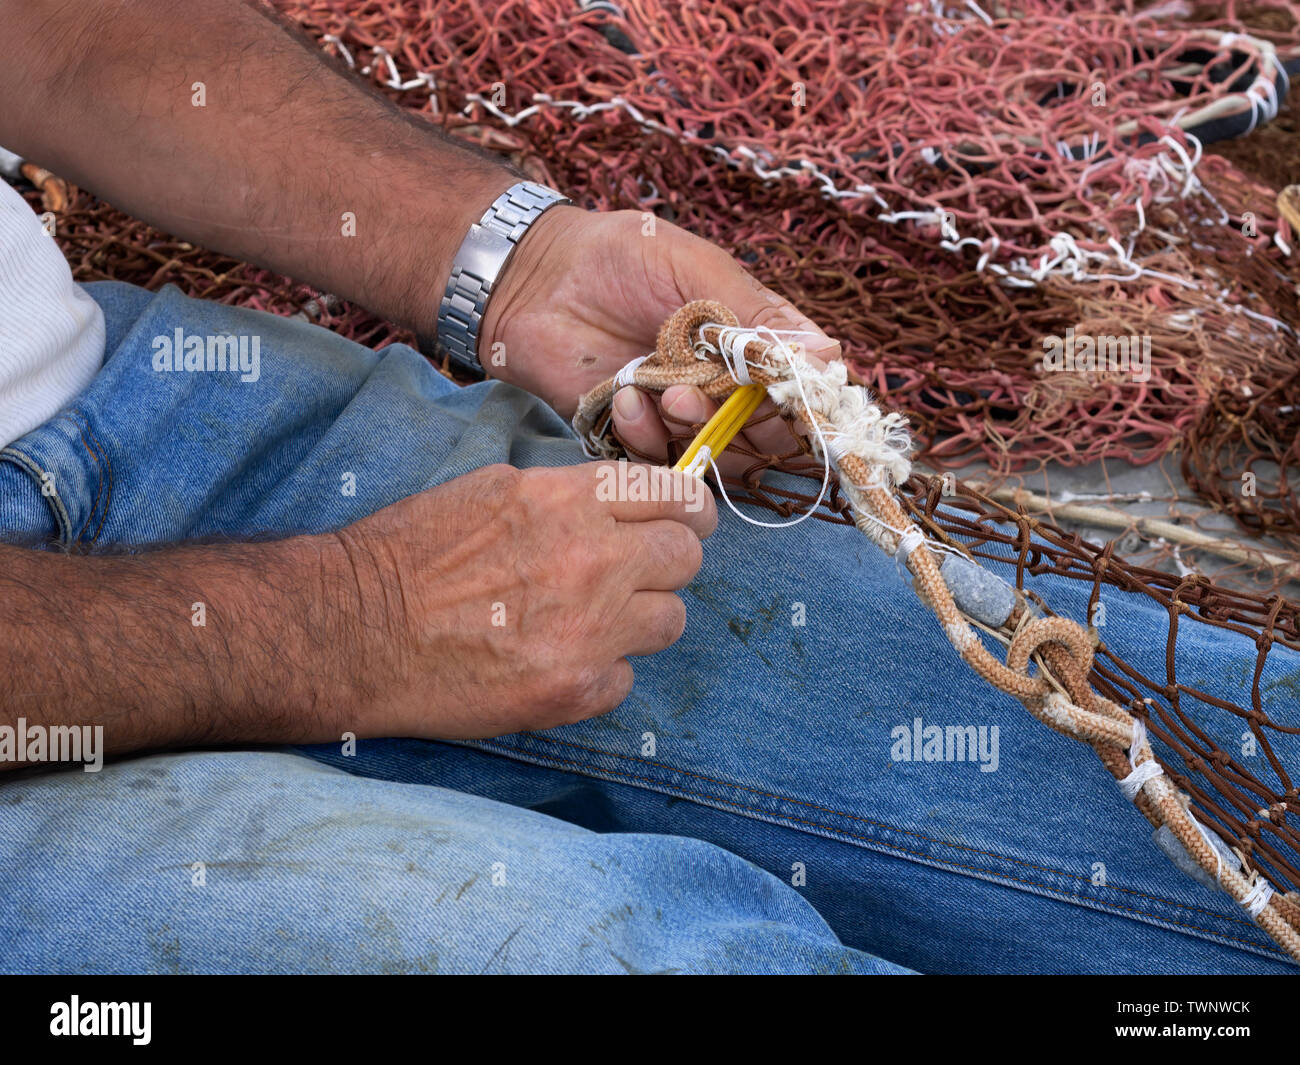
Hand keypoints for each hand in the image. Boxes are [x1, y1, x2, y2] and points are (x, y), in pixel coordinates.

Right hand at [326, 462, 715, 738]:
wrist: (352, 630)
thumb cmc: (410, 554)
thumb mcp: (493, 489)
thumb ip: (566, 495)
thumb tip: (621, 503)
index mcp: (568, 500)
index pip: (676, 494)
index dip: (687, 509)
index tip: (684, 521)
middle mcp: (591, 560)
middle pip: (687, 557)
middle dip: (667, 563)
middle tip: (636, 575)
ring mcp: (589, 630)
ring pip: (671, 621)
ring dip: (639, 621)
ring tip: (586, 623)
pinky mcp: (574, 690)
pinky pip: (626, 678)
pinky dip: (599, 673)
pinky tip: (552, 662)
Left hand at [481, 207, 840, 475]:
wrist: (536, 278)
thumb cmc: (621, 258)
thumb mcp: (697, 272)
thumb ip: (758, 317)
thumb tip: (827, 356)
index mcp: (749, 336)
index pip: (801, 385)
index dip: (805, 404)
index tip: (794, 404)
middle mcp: (723, 380)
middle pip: (768, 430)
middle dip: (750, 423)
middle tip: (715, 393)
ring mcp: (681, 408)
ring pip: (717, 449)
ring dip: (695, 427)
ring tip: (664, 392)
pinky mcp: (638, 431)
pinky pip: (660, 457)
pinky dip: (646, 434)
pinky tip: (624, 399)